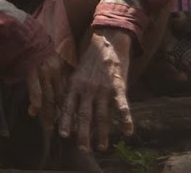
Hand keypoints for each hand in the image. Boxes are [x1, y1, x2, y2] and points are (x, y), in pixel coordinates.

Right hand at [25, 48, 69, 129]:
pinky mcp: (30, 69)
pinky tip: (35, 108)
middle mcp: (55, 74)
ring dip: (49, 113)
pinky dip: (35, 97)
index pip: (69, 95)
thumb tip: (64, 87)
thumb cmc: (40, 45)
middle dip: (64, 117)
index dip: (73, 111)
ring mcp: (43, 72)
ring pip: (48, 96)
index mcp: (61, 72)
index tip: (77, 125)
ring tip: (49, 128)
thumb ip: (59, 72)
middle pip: (60, 99)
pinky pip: (34, 85)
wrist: (28, 32)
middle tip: (67, 133)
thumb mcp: (54, 58)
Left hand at [59, 28, 133, 153]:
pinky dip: (125, 121)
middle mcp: (87, 88)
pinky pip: (122, 107)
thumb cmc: (90, 59)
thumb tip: (66, 106)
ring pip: (101, 115)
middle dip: (82, 134)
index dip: (65, 121)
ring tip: (101, 147)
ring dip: (102, 133)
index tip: (63, 135)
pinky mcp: (118, 87)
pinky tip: (127, 132)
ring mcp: (103, 88)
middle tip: (83, 149)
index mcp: (74, 84)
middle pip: (83, 115)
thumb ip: (72, 88)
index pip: (67, 106)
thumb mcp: (75, 72)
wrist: (108, 41)